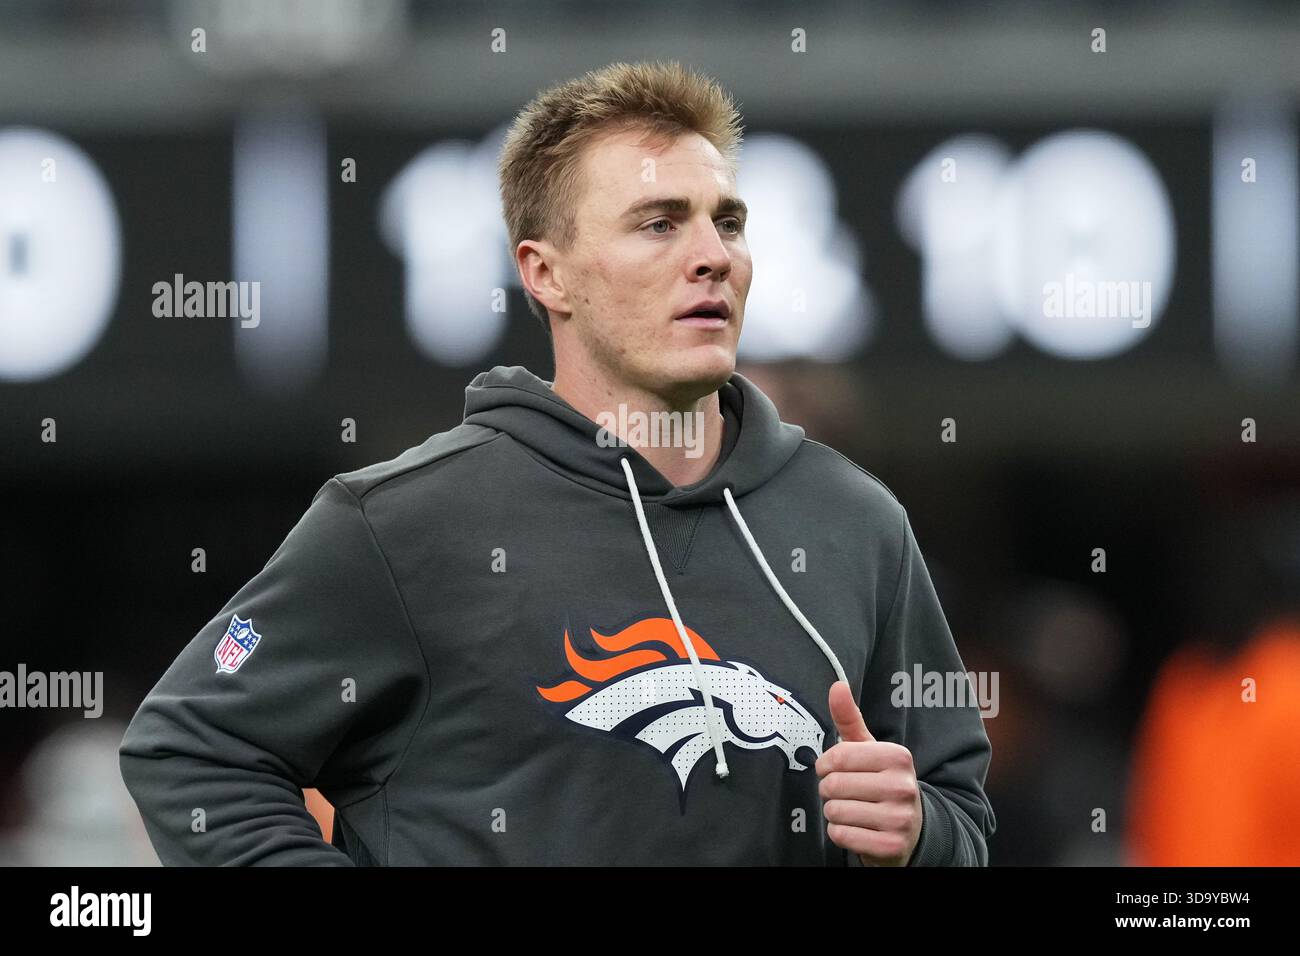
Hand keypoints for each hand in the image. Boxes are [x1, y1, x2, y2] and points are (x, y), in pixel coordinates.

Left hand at [815, 680, 922, 865]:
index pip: (837, 757)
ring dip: (833, 812)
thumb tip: (837, 685)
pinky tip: (856, 828)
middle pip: (834, 785)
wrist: (910, 829)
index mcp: (898, 756)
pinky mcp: (891, 846)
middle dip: (829, 790)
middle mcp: (903, 786)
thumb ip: (849, 718)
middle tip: (844, 793)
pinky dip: (840, 833)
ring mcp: (900, 818)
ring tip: (851, 809)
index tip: (831, 769)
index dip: (825, 765)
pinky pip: (841, 835)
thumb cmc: (881, 782)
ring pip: (835, 811)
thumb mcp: (869, 749)